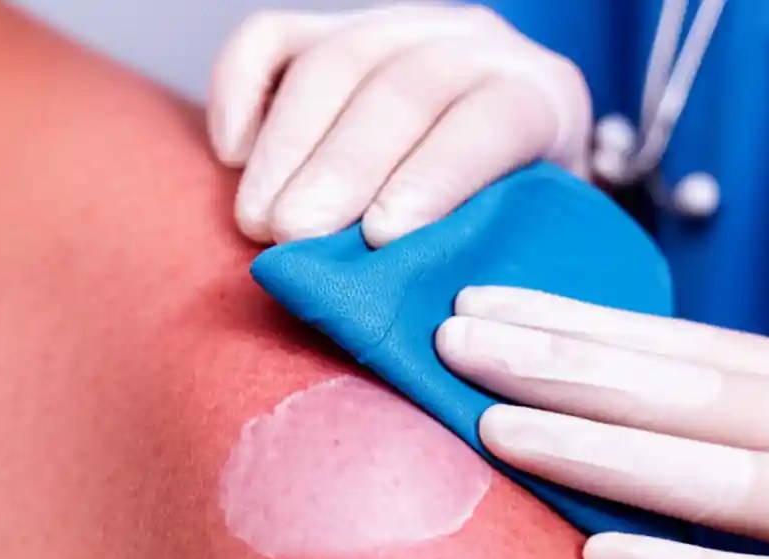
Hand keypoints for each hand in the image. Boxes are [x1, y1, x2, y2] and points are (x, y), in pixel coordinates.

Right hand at [207, 4, 590, 245]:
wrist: (498, 164)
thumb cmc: (514, 225)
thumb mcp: (532, 241)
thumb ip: (503, 260)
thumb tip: (454, 319)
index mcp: (538, 98)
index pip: (493, 118)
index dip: (437, 175)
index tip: (382, 237)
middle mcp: (471, 47)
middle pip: (402, 88)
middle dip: (341, 166)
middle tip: (295, 237)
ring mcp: (396, 30)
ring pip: (333, 63)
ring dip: (285, 147)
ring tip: (257, 222)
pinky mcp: (328, 28)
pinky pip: (270, 38)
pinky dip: (239, 90)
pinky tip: (230, 155)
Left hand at [435, 286, 768, 558]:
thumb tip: (662, 408)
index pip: (687, 343)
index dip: (584, 321)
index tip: (495, 302)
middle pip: (679, 388)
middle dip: (560, 361)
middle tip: (454, 339)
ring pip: (709, 470)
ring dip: (594, 446)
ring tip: (491, 424)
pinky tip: (597, 557)